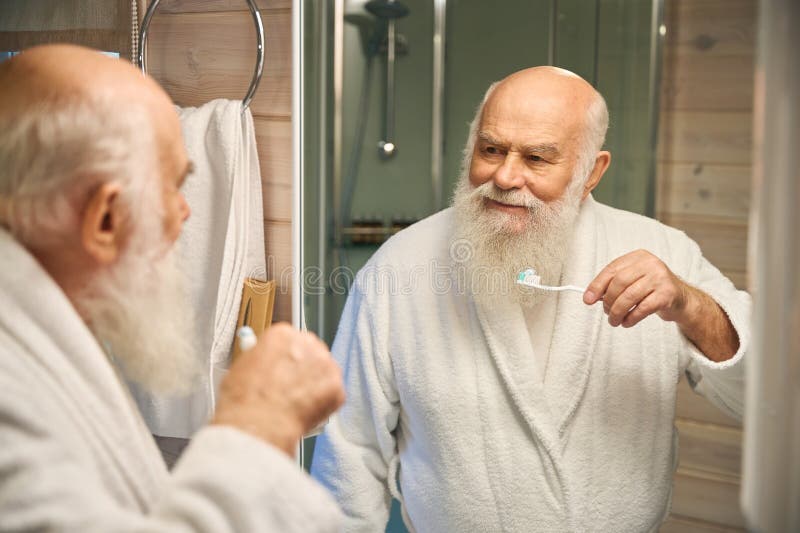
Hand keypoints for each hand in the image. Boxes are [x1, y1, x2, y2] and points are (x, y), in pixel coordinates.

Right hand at [212, 323, 344, 455]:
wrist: (259, 423)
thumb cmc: (245, 399)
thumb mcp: (244, 366)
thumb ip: (262, 358)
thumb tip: (266, 362)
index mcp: (283, 334)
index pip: (291, 340)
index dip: (286, 358)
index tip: (283, 369)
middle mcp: (308, 343)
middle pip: (311, 352)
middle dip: (304, 368)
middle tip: (292, 387)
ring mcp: (326, 365)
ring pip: (324, 372)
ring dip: (315, 385)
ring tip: (297, 403)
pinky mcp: (337, 387)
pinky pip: (333, 394)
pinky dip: (323, 404)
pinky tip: (305, 412)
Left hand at [583, 249, 690, 327]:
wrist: (682, 299)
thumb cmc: (651, 290)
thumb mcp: (633, 281)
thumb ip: (613, 285)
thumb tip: (590, 297)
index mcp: (638, 257)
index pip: (612, 269)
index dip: (597, 285)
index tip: (587, 299)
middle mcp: (650, 263)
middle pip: (619, 282)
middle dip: (608, 301)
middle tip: (607, 312)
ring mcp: (660, 278)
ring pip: (629, 296)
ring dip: (618, 312)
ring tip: (615, 320)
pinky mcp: (667, 294)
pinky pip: (642, 308)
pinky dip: (631, 318)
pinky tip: (627, 322)